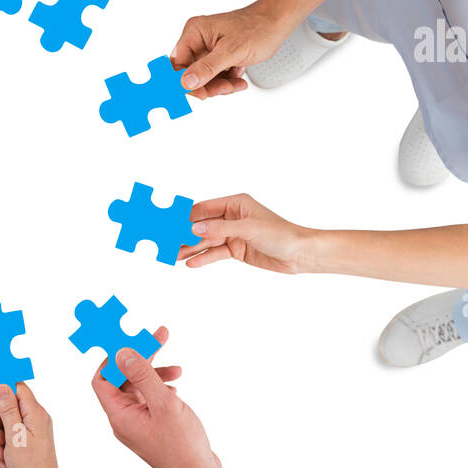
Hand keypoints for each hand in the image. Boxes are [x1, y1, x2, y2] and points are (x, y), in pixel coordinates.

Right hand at [0, 383, 62, 467]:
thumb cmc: (31, 465)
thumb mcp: (14, 435)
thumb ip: (8, 409)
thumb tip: (2, 385)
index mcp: (35, 413)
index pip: (16, 388)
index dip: (1, 394)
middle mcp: (34, 418)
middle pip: (5, 407)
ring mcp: (30, 431)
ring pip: (2, 425)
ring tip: (1, 455)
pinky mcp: (25, 442)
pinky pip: (6, 438)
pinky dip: (1, 449)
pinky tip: (4, 462)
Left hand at [90, 327, 235, 467]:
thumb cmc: (182, 446)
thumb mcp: (164, 403)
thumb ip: (143, 376)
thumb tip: (122, 352)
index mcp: (119, 416)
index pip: (102, 380)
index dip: (113, 358)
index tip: (130, 340)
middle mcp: (124, 420)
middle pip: (123, 380)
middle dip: (142, 358)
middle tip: (160, 337)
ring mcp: (139, 425)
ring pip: (139, 389)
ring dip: (156, 373)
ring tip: (179, 369)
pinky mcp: (153, 427)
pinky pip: (150, 400)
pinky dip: (161, 388)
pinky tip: (175, 387)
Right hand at [171, 2, 300, 99]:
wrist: (278, 23)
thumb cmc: (257, 29)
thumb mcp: (231, 51)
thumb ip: (207, 68)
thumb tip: (185, 83)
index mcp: (194, 32)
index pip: (177, 63)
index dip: (184, 81)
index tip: (199, 93)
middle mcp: (197, 40)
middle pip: (190, 74)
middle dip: (207, 85)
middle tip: (225, 89)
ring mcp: (208, 49)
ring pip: (203, 78)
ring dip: (220, 85)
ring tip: (236, 83)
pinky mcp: (218, 57)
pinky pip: (215, 76)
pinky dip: (227, 81)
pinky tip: (239, 79)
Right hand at [180, 194, 317, 273]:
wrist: (300, 254)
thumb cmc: (281, 234)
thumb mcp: (248, 229)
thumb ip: (220, 228)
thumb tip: (194, 227)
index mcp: (235, 203)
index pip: (205, 208)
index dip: (187, 216)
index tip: (170, 222)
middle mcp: (232, 217)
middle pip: (203, 226)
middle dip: (186, 234)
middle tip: (168, 242)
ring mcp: (233, 234)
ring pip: (207, 241)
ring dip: (191, 248)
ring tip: (174, 255)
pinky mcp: (236, 250)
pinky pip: (215, 253)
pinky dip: (204, 258)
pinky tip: (191, 263)